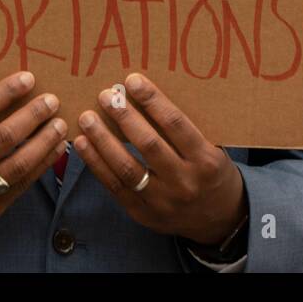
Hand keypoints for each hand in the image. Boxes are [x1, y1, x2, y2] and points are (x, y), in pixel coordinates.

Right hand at [0, 71, 66, 254]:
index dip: (6, 92)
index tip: (27, 79)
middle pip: (5, 137)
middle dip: (33, 115)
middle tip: (52, 100)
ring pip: (19, 164)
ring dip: (44, 142)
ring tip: (60, 125)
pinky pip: (20, 187)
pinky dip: (40, 167)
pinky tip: (53, 151)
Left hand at [74, 72, 246, 246]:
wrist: (219, 221)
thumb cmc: (211, 172)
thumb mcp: (211, 149)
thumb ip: (185, 129)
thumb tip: (146, 95)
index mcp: (206, 160)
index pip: (175, 124)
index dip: (153, 100)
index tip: (133, 80)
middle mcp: (185, 182)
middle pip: (149, 145)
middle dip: (124, 117)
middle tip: (106, 95)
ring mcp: (163, 202)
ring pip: (127, 168)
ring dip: (103, 140)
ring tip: (88, 118)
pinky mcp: (143, 214)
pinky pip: (115, 187)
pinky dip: (96, 164)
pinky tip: (83, 144)